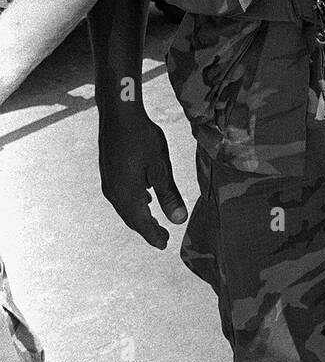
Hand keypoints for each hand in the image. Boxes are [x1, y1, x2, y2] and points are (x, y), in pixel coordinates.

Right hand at [98, 110, 187, 248]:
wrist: (119, 115)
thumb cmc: (142, 138)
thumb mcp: (161, 167)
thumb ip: (169, 195)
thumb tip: (179, 220)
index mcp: (126, 194)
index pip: (141, 223)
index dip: (153, 236)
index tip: (164, 246)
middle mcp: (113, 193)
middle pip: (132, 217)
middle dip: (147, 229)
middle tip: (163, 238)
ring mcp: (108, 183)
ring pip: (126, 207)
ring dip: (140, 216)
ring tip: (155, 222)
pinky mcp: (108, 172)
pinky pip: (121, 196)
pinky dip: (134, 202)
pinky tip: (144, 197)